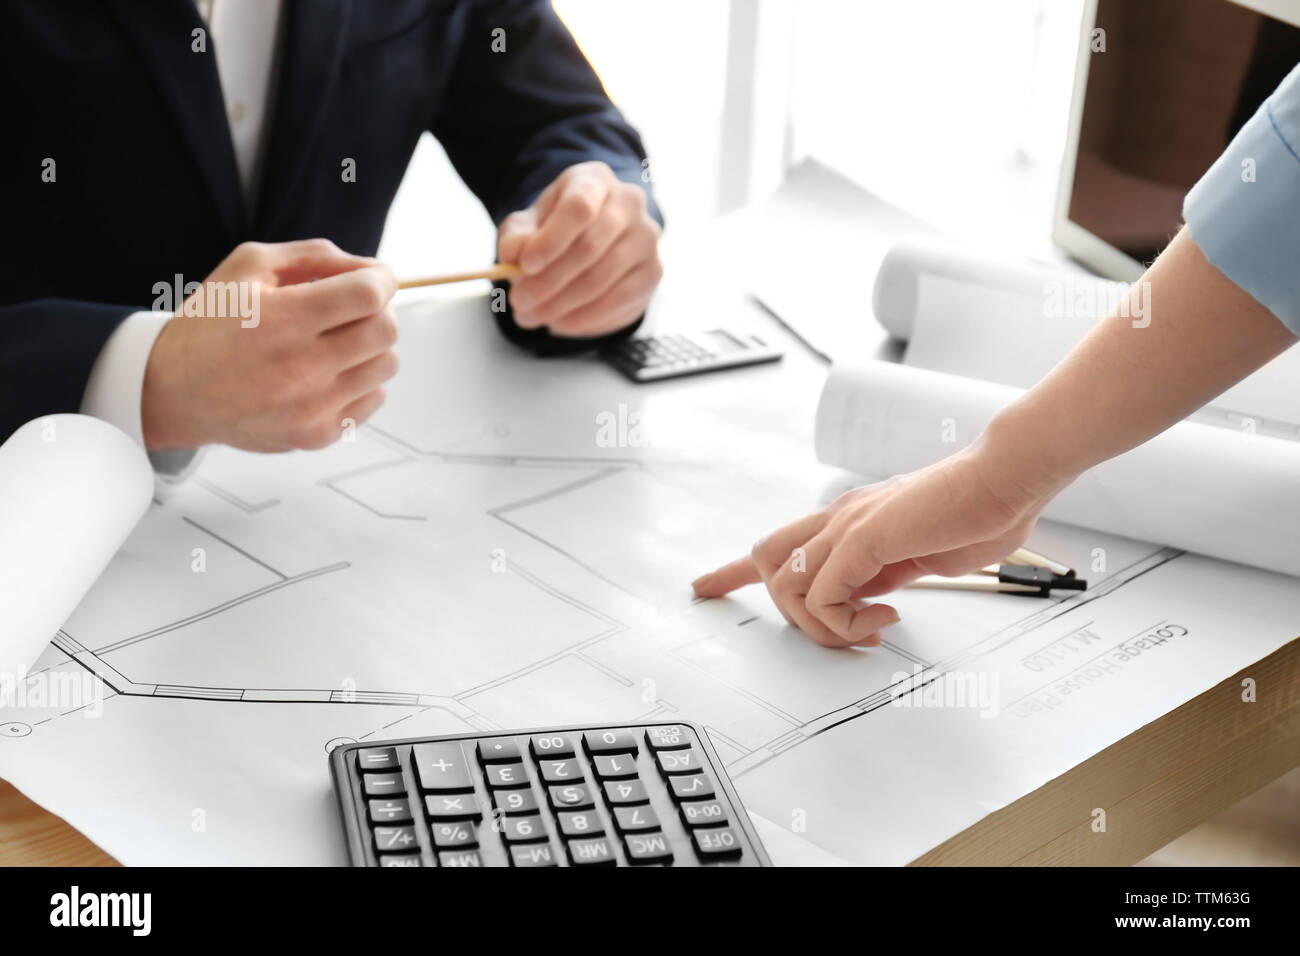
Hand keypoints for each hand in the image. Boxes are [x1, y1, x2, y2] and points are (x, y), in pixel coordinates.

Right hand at [141, 239, 399, 452]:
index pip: (368, 295)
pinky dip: (362, 379)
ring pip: (387, 364)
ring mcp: (312, 408)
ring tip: (338, 340)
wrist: (173, 390)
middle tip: (352, 308)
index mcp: (281, 320)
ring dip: (372, 346)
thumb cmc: (214, 322)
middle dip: (378, 310)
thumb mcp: (250, 266)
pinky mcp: (318, 435)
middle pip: (386, 330)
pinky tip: (329, 371)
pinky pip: (374, 397)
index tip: (377, 278)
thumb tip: (374, 270)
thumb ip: (317, 256)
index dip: (382, 279)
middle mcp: (299, 368)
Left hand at [497, 160, 661, 336]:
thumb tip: (514, 254)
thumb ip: (516, 237)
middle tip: (518, 302)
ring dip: (561, 305)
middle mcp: (629, 203)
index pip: (579, 207)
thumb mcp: (527, 226)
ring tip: (530, 316)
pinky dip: (584, 318)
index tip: (524, 266)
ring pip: (602, 279)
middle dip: (549, 281)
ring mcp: (646, 238)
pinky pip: (619, 301)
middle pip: (590, 247)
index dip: (551, 239)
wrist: (592, 240)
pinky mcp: (653, 271)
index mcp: (594, 180)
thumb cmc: (556, 230)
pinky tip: (559, 323)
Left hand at [691, 440, 1065, 647]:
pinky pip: (824, 596)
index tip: (707, 587)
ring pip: (785, 585)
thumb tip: (870, 603)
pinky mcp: (863, 538)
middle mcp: (838, 518)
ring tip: (872, 630)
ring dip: (822, 626)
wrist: (1007, 479)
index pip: (778, 544)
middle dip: (786, 611)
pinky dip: (847, 624)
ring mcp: (847, 525)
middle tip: (844, 635)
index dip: (734, 570)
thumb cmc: (978, 513)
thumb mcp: (918, 557)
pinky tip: (885, 621)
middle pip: (765, 561)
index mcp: (849, 520)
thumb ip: (886, 575)